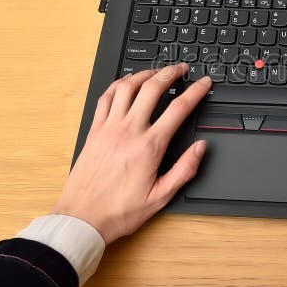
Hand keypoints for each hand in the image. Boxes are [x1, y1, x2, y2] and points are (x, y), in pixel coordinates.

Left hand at [53, 64, 210, 243]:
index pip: (179, 109)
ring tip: (156, 71)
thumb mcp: (161, 197)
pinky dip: (118, 85)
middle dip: (170, 73)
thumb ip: (184, 170)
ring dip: (145, 74)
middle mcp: (129, 131)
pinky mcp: (94, 130)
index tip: (204, 83)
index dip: (195, 91)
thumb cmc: (120, 211)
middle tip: (181, 68)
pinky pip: (106, 98)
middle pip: (153, 88)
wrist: (82, 218)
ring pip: (127, 87)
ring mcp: (109, 128)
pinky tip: (126, 83)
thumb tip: (200, 148)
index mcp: (149, 147)